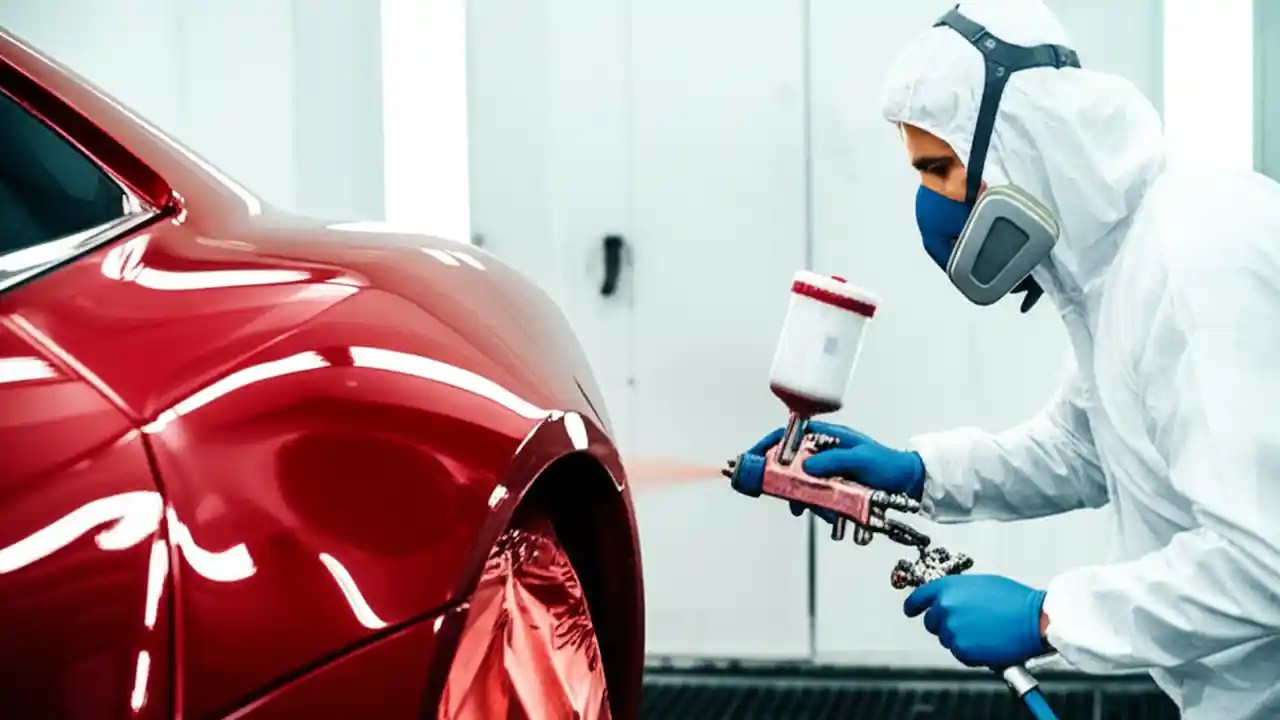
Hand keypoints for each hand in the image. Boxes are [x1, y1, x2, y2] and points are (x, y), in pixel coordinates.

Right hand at [749, 421, 925, 520]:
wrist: (909, 483)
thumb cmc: (888, 465)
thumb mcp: (861, 459)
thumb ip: (833, 461)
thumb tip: (806, 466)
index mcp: (827, 436)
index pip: (788, 436)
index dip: (767, 446)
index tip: (753, 459)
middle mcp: (822, 451)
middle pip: (789, 462)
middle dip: (783, 480)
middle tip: (780, 494)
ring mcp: (826, 470)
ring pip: (801, 483)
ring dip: (804, 498)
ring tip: (815, 509)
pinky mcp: (833, 487)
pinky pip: (815, 497)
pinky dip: (815, 507)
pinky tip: (823, 514)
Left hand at [903, 574, 1048, 667]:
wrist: (1033, 620)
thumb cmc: (1015, 601)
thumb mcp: (982, 584)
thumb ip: (960, 592)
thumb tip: (953, 600)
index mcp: (949, 588)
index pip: (920, 597)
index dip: (913, 605)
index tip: (910, 610)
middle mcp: (945, 608)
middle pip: (931, 621)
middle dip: (944, 623)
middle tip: (967, 623)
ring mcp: (952, 630)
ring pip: (946, 638)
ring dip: (959, 637)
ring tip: (984, 631)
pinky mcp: (962, 650)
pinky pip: (959, 653)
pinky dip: (970, 652)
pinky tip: (987, 643)